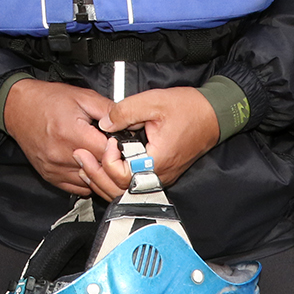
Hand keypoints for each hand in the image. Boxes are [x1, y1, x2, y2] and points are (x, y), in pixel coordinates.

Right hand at [2, 78, 113, 194]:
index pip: (107, 154)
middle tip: (116, 153)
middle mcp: (62, 155)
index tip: (122, 143)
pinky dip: (86, 180)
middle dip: (111, 163)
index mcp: (72, 134)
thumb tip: (127, 123)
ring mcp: (55, 169)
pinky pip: (76, 188)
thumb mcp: (81, 96)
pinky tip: (88, 165)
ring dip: (99, 173)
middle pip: (99, 171)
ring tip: (101, 158)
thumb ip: (107, 109)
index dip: (119, 149)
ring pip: (89, 183)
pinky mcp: (50, 176)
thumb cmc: (47, 99)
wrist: (17, 107)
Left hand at [81, 88, 220, 200]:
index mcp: (158, 161)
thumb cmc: (188, 108)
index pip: (125, 176)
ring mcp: (160, 177)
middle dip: (97, 175)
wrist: (213, 114)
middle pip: (121, 190)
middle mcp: (160, 176)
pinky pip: (133, 185)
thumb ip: (125, 111)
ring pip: (126, 192)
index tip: (108, 141)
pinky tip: (102, 167)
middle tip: (80, 157)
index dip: (109, 161)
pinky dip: (114, 180)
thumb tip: (104, 124)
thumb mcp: (153, 101)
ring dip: (103, 180)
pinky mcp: (159, 173)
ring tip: (85, 166)